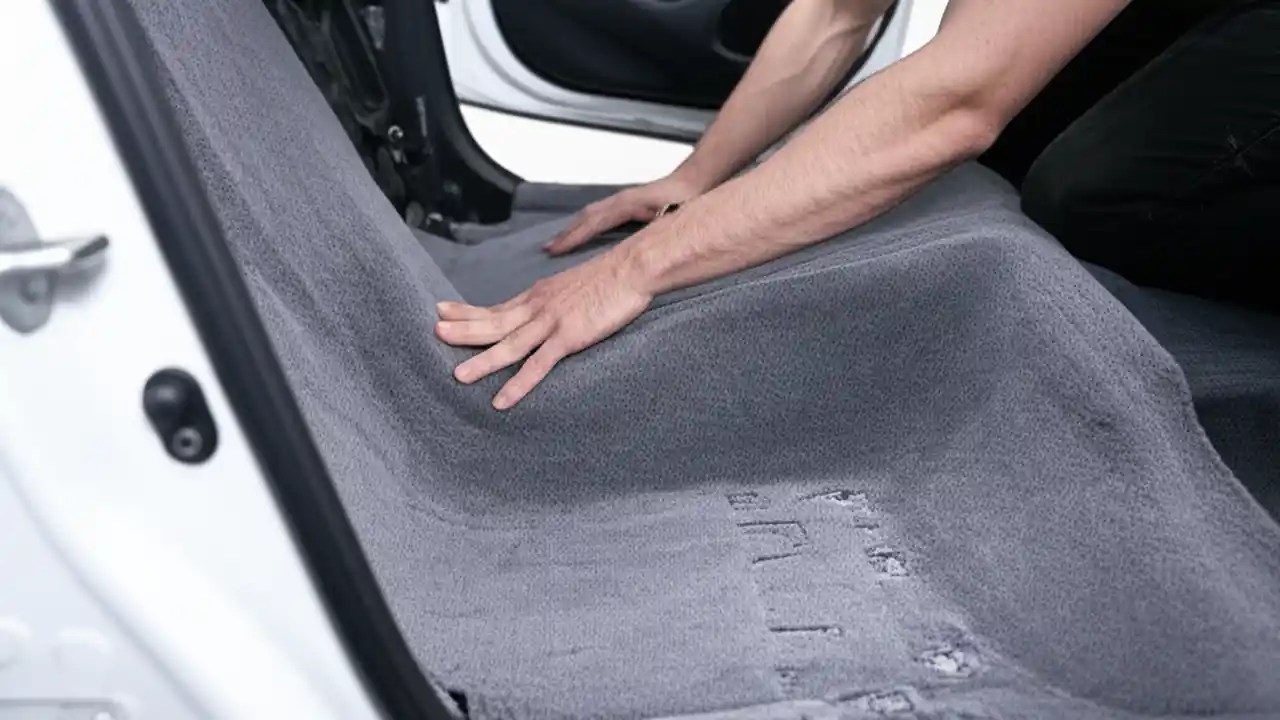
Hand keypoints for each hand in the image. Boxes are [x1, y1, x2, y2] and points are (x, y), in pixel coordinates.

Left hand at [435, 250, 653, 409]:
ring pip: (508, 345)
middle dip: (462, 329)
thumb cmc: (611, 277)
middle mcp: (537, 307)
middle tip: (434, 334)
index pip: (497, 306)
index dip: (468, 311)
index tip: (441, 310)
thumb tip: (552, 303)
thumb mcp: (574, 284)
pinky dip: (518, 385)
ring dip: (482, 360)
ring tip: (458, 375)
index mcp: (539, 295)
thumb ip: (557, 297)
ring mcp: (551, 322)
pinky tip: (501, 401)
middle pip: (493, 322)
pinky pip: (538, 365)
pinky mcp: (568, 337)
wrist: (633, 268)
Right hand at [543, 173, 704, 255]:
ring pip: (591, 214)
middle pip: (586, 217)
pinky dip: (586, 223)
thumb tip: (641, 241)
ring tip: (559, 242)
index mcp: (626, 205)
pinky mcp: (627, 203)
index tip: (556, 249)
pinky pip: (600, 213)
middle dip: (566, 234)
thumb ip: (654, 226)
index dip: (574, 237)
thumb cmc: (686, 199)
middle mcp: (620, 200)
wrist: (696, 180)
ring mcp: (622, 200)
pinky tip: (584, 232)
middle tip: (548, 249)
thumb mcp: (670, 215)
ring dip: (574, 228)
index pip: (593, 223)